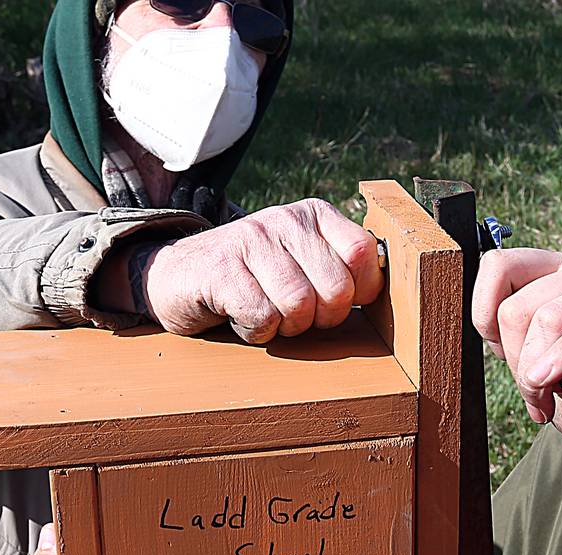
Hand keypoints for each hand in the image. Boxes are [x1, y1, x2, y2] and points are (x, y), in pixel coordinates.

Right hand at [96, 198, 383, 342]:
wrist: (178, 276)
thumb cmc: (254, 279)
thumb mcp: (303, 261)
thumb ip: (342, 268)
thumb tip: (384, 292)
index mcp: (314, 215)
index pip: (364, 254)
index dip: (357, 293)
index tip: (331, 302)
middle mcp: (285, 220)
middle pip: (336, 290)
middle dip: (319, 318)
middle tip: (293, 314)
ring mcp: (251, 240)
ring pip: (299, 306)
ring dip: (284, 327)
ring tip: (266, 312)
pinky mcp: (221, 268)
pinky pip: (262, 317)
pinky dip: (255, 331)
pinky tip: (240, 316)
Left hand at [472, 248, 561, 494]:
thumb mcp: (537, 368)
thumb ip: (511, 340)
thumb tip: (485, 320)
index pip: (500, 266)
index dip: (485, 316)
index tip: (500, 358)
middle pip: (520, 305)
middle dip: (518, 362)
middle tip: (536, 397)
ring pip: (552, 316)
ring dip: (539, 371)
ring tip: (549, 402)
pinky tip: (556, 383)